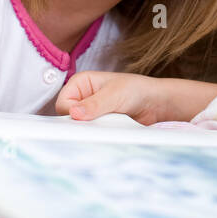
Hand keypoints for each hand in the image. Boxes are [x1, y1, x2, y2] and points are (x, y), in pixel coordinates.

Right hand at [56, 71, 180, 125]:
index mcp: (80, 83)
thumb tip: (74, 114)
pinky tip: (106, 133)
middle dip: (80, 123)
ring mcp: (89, 111)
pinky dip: (96, 134)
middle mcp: (81, 96)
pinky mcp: (97, 123)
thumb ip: (94, 104)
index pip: (62, 103)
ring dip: (90, 129)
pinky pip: (89, 133)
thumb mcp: (115, 95)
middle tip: (97, 124)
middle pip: (67, 116)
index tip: (84, 119)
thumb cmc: (136, 90)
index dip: (71, 113)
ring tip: (106, 126)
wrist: (155, 104)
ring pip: (78, 126)